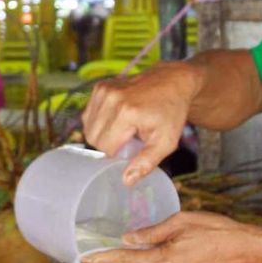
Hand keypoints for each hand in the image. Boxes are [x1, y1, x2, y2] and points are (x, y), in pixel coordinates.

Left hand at [79, 212, 261, 262]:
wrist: (253, 254)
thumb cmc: (220, 232)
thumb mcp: (183, 222)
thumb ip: (152, 232)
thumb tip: (129, 238)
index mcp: (165, 260)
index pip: (127, 260)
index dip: (105, 260)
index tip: (87, 261)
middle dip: (146, 260)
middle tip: (167, 244)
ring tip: (189, 253)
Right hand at [82, 62, 201, 185]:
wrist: (173, 82)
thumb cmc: (171, 113)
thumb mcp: (166, 141)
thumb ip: (147, 162)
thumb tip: (126, 180)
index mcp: (127, 113)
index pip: (107, 148)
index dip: (119, 152)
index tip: (134, 145)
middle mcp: (111, 99)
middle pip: (94, 139)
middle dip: (109, 144)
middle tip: (129, 137)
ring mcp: (104, 91)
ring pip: (88, 128)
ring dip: (103, 133)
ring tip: (123, 127)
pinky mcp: (100, 87)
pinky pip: (89, 116)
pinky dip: (99, 121)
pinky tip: (116, 118)